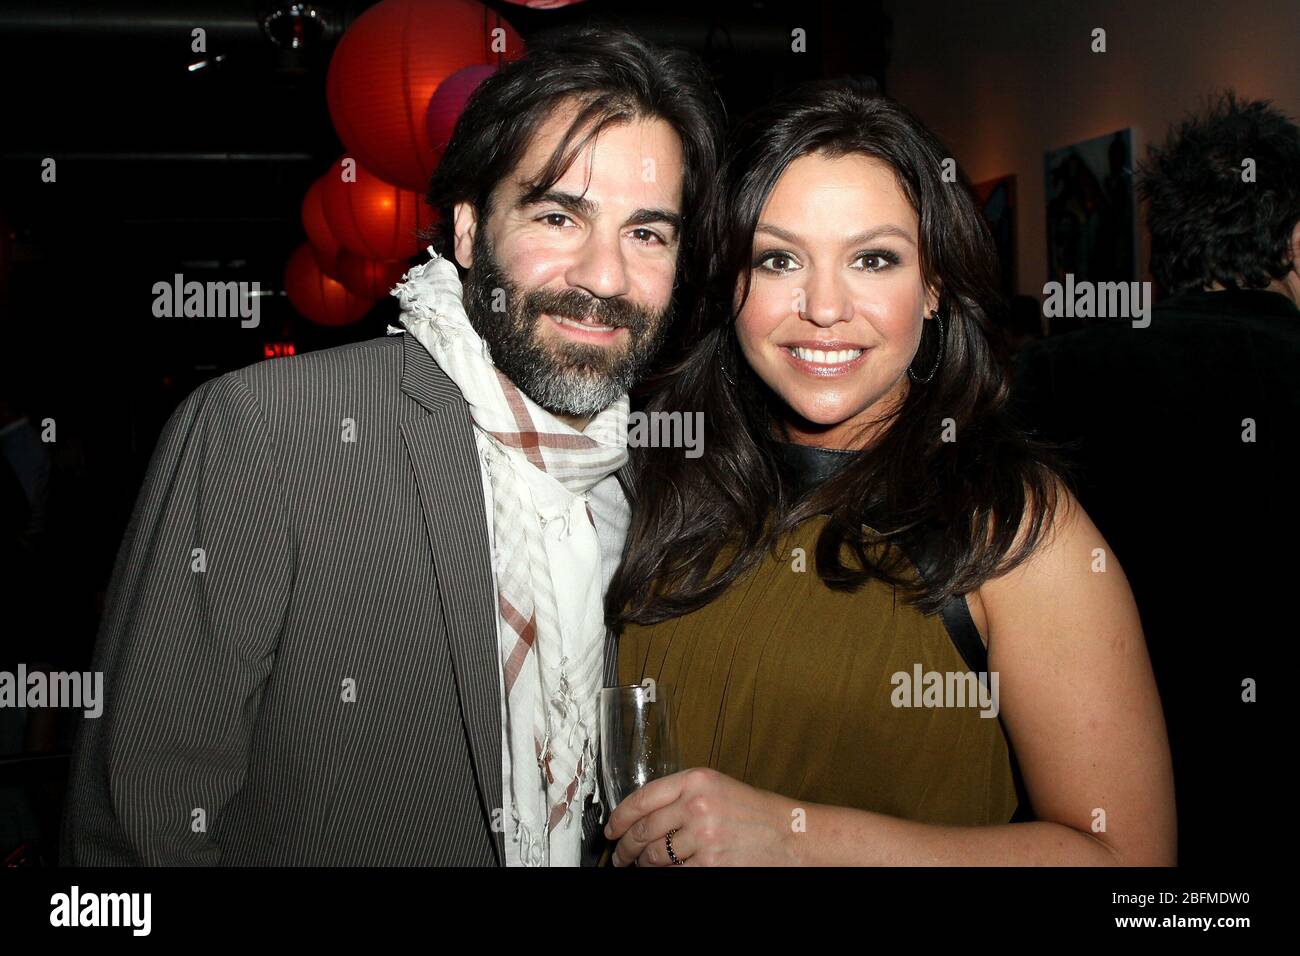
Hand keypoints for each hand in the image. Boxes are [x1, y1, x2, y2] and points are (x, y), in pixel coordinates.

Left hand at [604, 767, 800, 866]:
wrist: (790, 833)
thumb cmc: (754, 812)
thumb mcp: (716, 788)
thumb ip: (680, 796)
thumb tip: (641, 817)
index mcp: (696, 780)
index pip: (642, 798)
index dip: (619, 818)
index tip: (611, 829)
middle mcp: (697, 805)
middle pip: (643, 830)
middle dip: (625, 847)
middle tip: (619, 855)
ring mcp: (703, 836)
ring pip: (654, 856)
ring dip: (642, 865)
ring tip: (640, 866)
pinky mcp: (710, 864)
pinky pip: (674, 873)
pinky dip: (664, 875)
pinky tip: (664, 872)